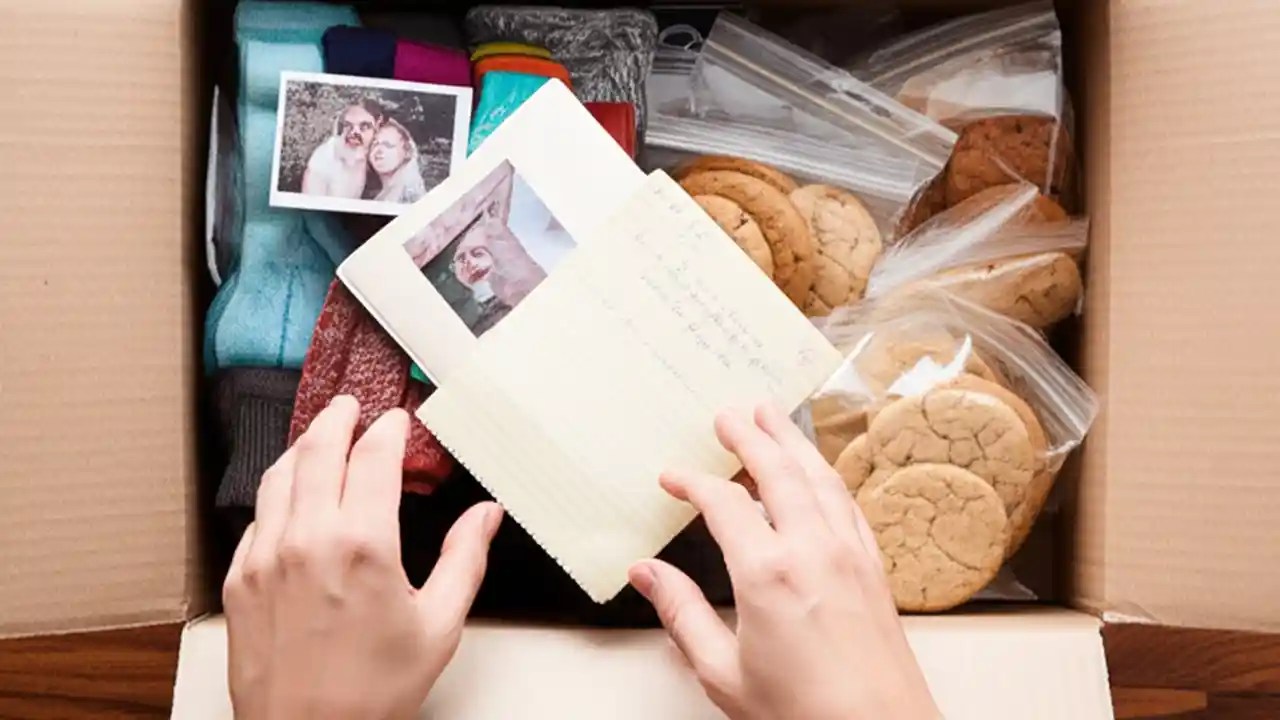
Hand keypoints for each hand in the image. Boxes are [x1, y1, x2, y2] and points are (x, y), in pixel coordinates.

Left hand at [223, 396, 502, 719]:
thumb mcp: (438, 626)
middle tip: (350, 406)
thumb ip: (464, 560)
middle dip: (338, 418)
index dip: (388, 429)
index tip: (397, 422)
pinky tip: (292, 497)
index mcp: (364, 545)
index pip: (374, 456)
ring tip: (319, 437)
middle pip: (319, 449)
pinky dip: (277, 493)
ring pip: (279, 475)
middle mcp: (308, 539)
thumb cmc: (372, 693)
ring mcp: (265, 557)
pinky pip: (257, 516)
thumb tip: (485, 515)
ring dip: (302, 447)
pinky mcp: (239, 579)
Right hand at [630, 405, 939, 719]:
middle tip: (728, 414)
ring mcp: (850, 555)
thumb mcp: (723, 673)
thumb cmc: (805, 714)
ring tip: (773, 417)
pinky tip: (819, 474)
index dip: (693, 482)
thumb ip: (682, 614)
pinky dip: (827, 477)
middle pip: (778, 470)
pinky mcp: (875, 569)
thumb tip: (646, 574)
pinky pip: (848, 504)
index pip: (723, 502)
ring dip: (793, 441)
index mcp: (768, 572)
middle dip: (750, 435)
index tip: (673, 477)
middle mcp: (814, 550)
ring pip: (820, 478)